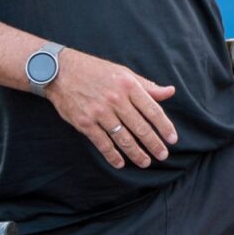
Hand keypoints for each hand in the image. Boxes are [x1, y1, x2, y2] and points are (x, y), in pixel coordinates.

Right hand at [45, 48, 176, 168]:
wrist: (60, 71)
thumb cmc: (96, 71)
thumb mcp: (124, 73)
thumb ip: (147, 86)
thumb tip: (170, 92)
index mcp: (128, 86)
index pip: (153, 110)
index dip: (165, 127)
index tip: (173, 139)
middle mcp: (116, 99)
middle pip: (140, 127)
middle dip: (154, 144)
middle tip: (163, 155)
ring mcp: (99, 112)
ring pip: (123, 138)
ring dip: (136, 153)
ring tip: (145, 162)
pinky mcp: (84, 122)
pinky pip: (102, 143)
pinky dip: (112, 155)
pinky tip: (120, 163)